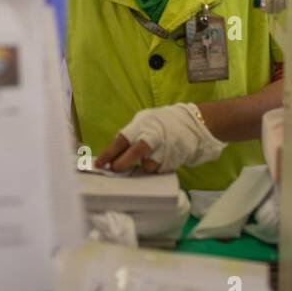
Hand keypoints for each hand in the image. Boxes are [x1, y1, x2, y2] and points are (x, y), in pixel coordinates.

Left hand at [97, 103, 225, 173]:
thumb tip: (113, 146)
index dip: (108, 154)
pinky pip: (158, 170)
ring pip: (147, 166)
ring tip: (139, 163)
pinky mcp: (173, 160)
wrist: (193, 124)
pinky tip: (153, 163)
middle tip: (114, 170)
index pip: (121, 140)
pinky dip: (153, 169)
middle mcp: (153, 137)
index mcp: (142, 125)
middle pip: (134, 154)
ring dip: (140, 168)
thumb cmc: (162, 122)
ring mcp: (164, 149)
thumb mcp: (144, 120)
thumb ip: (130, 132)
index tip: (98, 164)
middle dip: (121, 164)